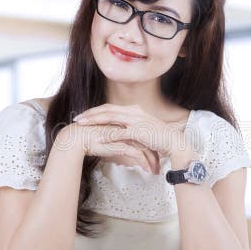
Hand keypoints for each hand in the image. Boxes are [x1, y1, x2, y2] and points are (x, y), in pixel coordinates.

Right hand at [56, 123, 160, 174]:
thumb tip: (122, 147)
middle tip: (158, 167)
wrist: (77, 138)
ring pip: (145, 148)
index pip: (142, 137)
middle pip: (146, 142)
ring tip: (156, 171)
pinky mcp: (122, 143)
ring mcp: (125, 135)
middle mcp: (127, 128)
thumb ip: (116, 141)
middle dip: (154, 155)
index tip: (154, 158)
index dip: (149, 148)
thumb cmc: (89, 139)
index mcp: (124, 125)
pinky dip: (144, 162)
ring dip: (152, 161)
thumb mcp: (107, 140)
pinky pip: (138, 154)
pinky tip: (148, 170)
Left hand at [73, 104, 189, 159]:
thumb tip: (117, 131)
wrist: (173, 142)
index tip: (84, 115)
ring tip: (82, 125)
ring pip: (110, 117)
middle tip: (77, 119)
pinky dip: (108, 136)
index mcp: (133, 110)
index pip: (110, 107)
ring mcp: (136, 120)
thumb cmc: (158, 138)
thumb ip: (129, 128)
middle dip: (90, 114)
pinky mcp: (139, 131)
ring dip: (94, 121)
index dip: (95, 111)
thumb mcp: (141, 130)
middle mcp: (133, 112)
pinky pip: (120, 133)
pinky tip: (98, 139)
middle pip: (107, 110)